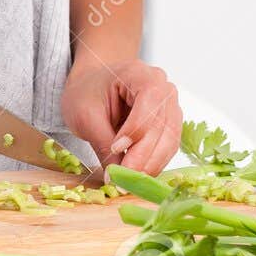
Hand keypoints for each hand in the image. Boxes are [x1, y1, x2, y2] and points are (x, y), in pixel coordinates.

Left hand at [60, 57, 181, 175]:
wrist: (91, 85)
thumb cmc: (87, 92)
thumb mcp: (85, 116)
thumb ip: (103, 144)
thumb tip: (116, 177)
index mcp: (141, 74)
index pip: (149, 104)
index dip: (135, 131)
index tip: (115, 149)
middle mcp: (163, 87)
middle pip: (162, 125)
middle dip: (143, 155)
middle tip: (124, 178)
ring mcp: (170, 106)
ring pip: (170, 140)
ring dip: (151, 164)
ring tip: (130, 181)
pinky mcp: (169, 124)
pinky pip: (168, 146)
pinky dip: (154, 162)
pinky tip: (138, 175)